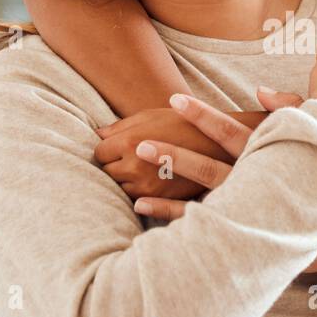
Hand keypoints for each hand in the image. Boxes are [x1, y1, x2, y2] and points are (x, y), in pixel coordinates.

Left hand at [96, 106, 227, 201]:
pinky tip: (146, 182)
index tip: (120, 144)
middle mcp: (134, 167)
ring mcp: (146, 187)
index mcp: (130, 142)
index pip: (100, 152)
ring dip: (126, 179)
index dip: (109, 147)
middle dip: (115, 163)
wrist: (219, 146)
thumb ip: (120, 126)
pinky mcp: (159, 200)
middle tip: (132, 155)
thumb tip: (98, 135)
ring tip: (143, 166)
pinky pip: (135, 200)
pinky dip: (138, 192)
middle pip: (107, 171)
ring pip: (120, 188)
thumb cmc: (183, 124)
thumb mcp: (151, 116)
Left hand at [132, 92, 316, 277]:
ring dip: (170, 193)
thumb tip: (259, 90)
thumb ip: (292, 108)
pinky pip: (206, 228)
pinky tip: (147, 212)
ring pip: (205, 199)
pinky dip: (176, 221)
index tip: (173, 100)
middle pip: (210, 162)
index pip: (232, 129)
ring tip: (133, 186)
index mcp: (274, 153)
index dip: (202, 116)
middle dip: (176, 151)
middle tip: (140, 140)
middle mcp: (261, 181)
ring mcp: (254, 210)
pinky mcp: (250, 234)